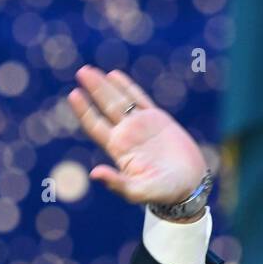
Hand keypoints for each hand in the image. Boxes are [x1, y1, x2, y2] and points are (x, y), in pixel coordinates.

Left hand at [68, 65, 207, 206]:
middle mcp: (126, 134)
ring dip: (104, 85)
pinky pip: (139, 99)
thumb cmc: (163, 192)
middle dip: (93, 90)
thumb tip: (94, 174)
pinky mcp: (158, 119)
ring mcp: (141, 125)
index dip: (84, 110)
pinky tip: (114, 76)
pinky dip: (127, 87)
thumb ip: (117, 183)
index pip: (96, 126)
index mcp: (119, 149)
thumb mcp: (138, 191)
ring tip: (89, 71)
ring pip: (119, 100)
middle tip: (81, 72)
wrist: (189, 184)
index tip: (74, 94)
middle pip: (105, 107)